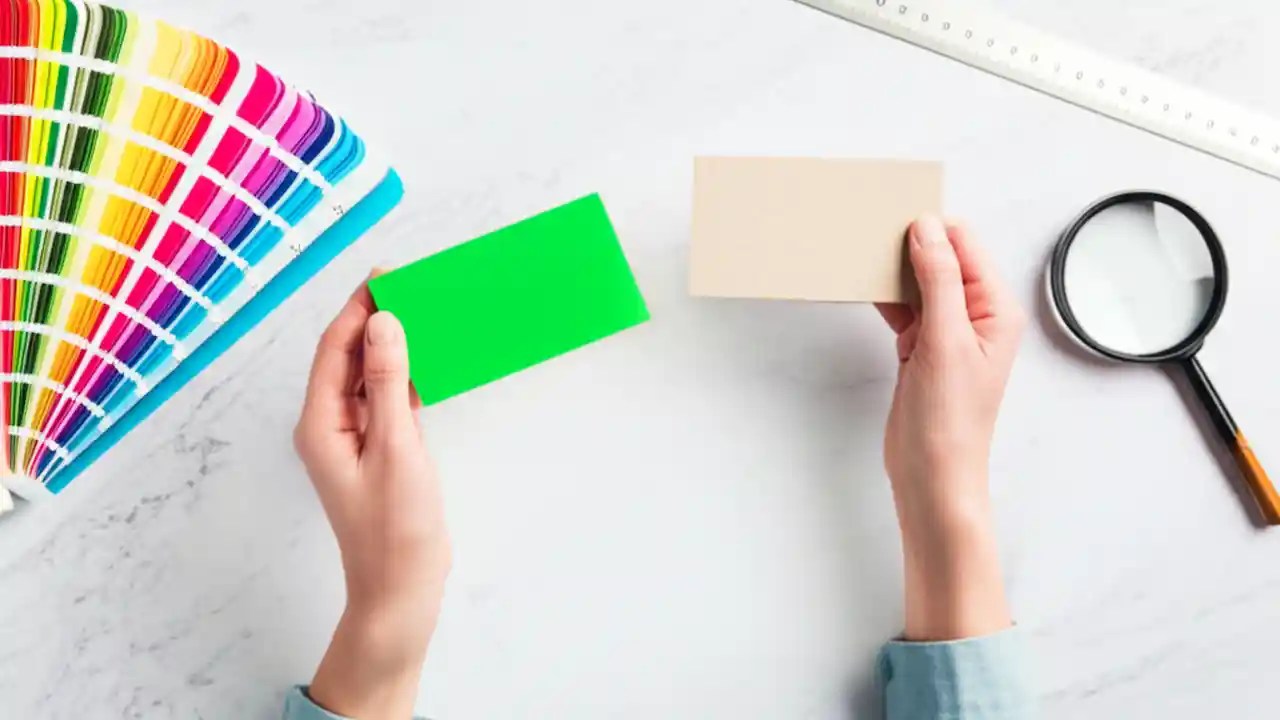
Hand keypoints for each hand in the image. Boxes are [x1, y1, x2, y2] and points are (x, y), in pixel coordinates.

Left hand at [294, 278, 450, 718]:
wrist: (401, 589)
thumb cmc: (396, 527)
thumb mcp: (397, 448)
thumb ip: (390, 383)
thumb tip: (385, 323)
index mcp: (321, 422)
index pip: (336, 349)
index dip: (360, 308)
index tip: (388, 275)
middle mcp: (330, 425)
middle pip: (349, 358)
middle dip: (376, 321)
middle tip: (412, 286)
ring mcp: (354, 440)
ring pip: (369, 378)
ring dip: (393, 347)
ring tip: (424, 314)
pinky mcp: (379, 452)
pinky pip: (386, 401)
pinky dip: (405, 378)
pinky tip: (428, 362)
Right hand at [877, 215, 1025, 640]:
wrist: (932, 477)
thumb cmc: (950, 421)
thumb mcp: (944, 341)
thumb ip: (938, 280)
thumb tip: (927, 228)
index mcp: (997, 309)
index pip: (965, 246)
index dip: (932, 227)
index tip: (893, 216)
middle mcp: (976, 317)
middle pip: (942, 260)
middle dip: (910, 244)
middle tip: (870, 231)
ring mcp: (947, 334)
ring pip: (919, 284)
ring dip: (894, 271)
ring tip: (862, 253)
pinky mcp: (921, 350)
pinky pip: (904, 310)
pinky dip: (885, 298)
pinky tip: (864, 287)